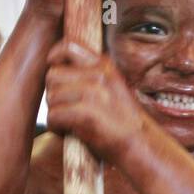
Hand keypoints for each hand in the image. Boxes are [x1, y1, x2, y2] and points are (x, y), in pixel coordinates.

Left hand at [45, 39, 136, 159]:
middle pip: (53, 75)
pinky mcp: (86, 113)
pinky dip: (56, 127)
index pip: (68, 48)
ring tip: (68, 123)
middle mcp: (99, 75)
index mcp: (105, 66)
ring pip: (52, 97)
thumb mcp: (114, 88)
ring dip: (55, 113)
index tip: (52, 70)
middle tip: (65, 110)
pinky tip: (67, 132)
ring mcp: (93, 93)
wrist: (142, 145)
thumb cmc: (124, 123)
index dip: (53, 58)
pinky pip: (54, 116)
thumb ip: (92, 75)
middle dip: (54, 94)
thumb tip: (59, 68)